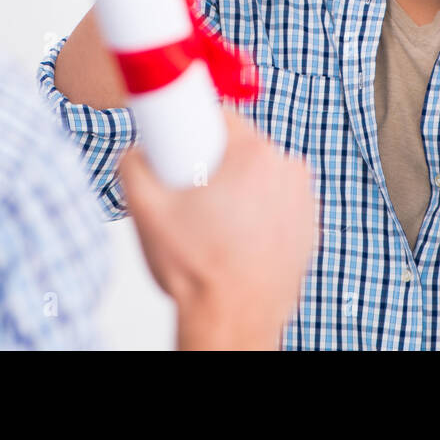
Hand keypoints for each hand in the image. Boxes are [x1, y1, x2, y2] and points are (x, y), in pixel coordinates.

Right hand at [118, 109, 316, 349]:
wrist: (232, 323)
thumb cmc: (198, 274)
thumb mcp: (144, 210)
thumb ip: (131, 164)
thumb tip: (135, 151)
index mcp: (254, 154)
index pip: (220, 116)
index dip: (193, 129)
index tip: (182, 151)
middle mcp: (288, 171)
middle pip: (240, 147)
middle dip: (213, 163)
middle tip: (190, 195)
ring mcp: (303, 201)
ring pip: (259, 175)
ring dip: (237, 188)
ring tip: (211, 223)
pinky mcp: (309, 227)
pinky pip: (277, 203)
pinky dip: (258, 213)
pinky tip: (234, 236)